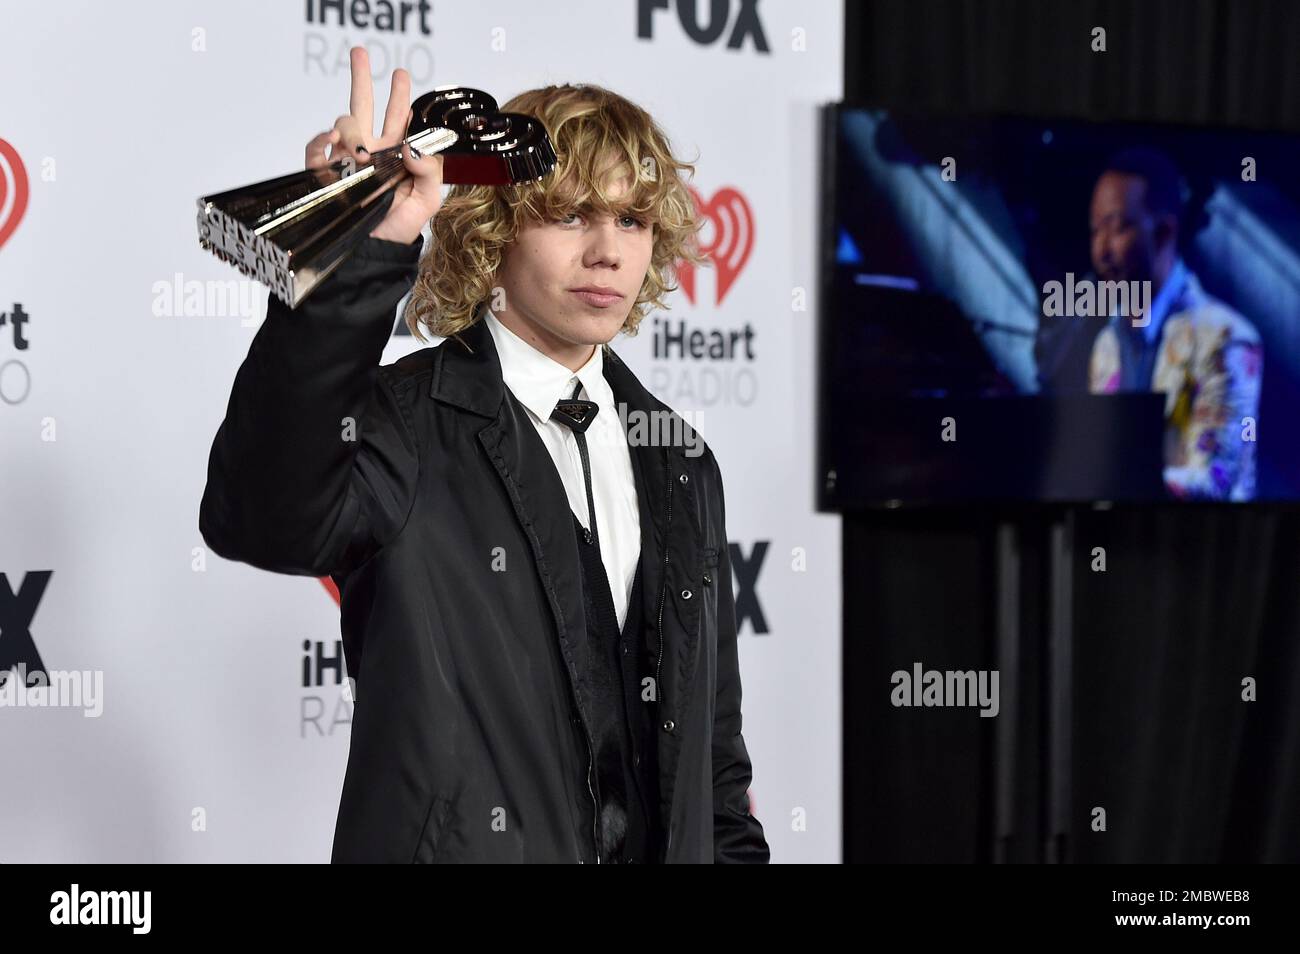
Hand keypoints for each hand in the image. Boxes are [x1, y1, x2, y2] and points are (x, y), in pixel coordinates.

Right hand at [303, 46, 443, 244]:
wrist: (372, 252)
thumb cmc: (400, 227)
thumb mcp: (429, 200)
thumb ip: (430, 170)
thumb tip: (413, 144)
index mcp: (396, 154)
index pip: (398, 117)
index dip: (400, 96)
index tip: (401, 76)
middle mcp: (370, 151)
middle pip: (364, 105)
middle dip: (361, 76)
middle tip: (359, 52)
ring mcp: (345, 159)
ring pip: (344, 123)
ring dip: (352, 129)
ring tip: (361, 151)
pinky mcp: (325, 172)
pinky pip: (317, 147)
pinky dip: (322, 141)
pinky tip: (333, 144)